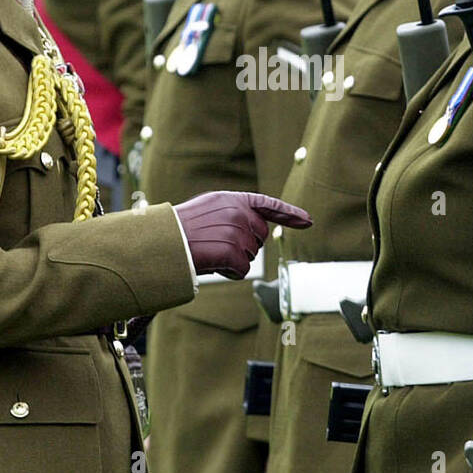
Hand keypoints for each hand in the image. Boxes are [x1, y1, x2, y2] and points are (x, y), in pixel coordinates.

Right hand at [175, 191, 310, 279]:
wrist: (164, 240)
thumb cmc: (181, 228)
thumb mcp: (210, 208)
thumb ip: (234, 212)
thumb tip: (257, 229)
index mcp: (234, 199)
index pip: (269, 205)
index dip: (290, 213)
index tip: (308, 221)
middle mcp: (240, 213)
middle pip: (260, 237)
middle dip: (246, 245)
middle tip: (219, 245)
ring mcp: (238, 233)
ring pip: (251, 255)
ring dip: (235, 259)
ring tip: (210, 252)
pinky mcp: (233, 253)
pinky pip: (241, 271)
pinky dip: (229, 272)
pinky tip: (213, 264)